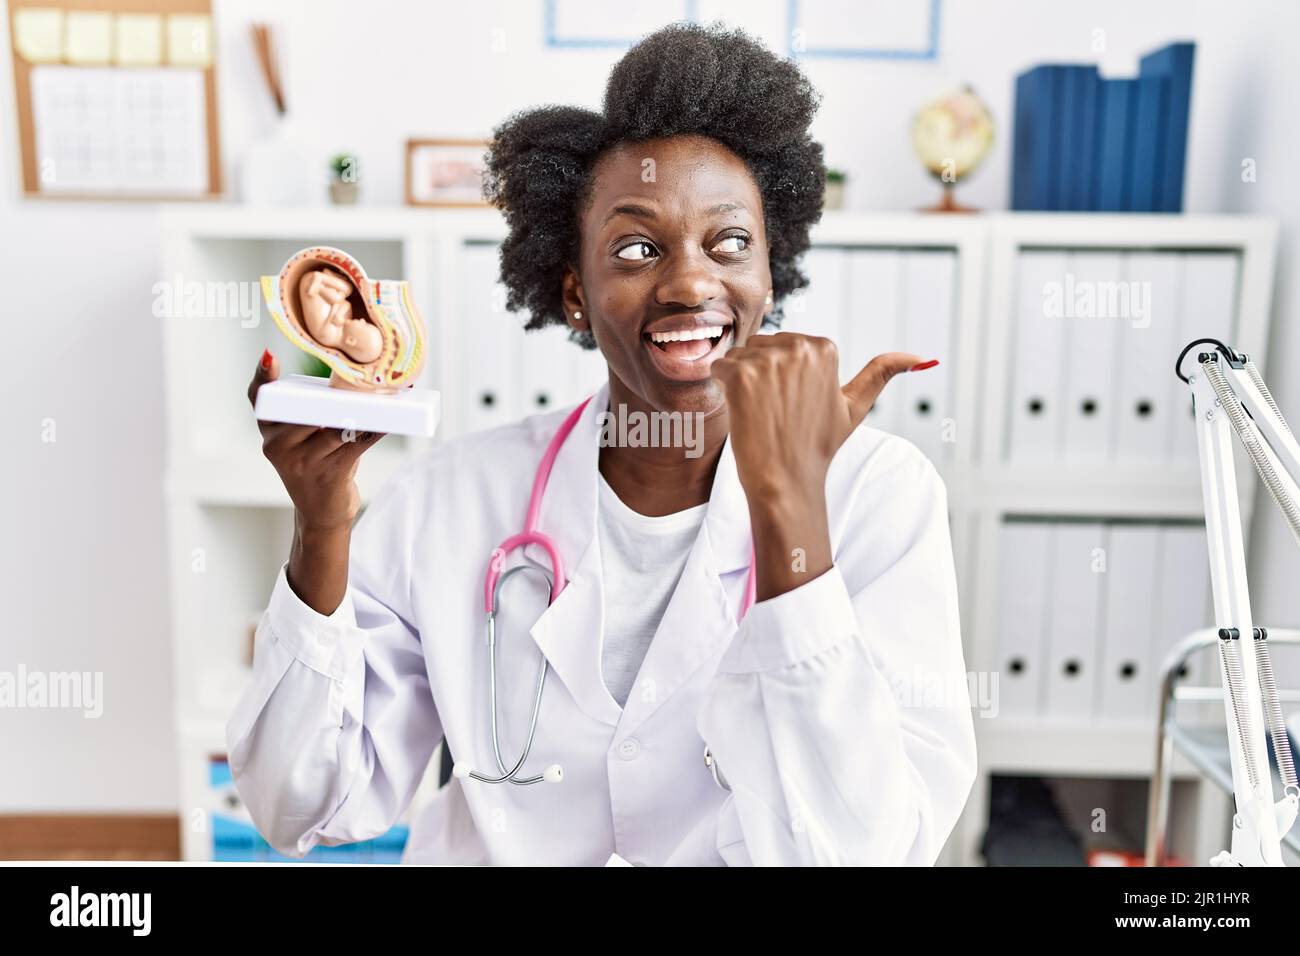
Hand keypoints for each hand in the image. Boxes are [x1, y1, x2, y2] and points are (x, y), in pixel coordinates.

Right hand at [247, 349, 385, 532]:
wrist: (319, 511)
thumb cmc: (315, 462)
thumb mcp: (300, 437)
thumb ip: (307, 411)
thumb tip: (348, 380)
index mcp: (269, 429)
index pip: (258, 398)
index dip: (262, 376)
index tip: (269, 357)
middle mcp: (278, 445)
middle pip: (304, 410)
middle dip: (328, 398)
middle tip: (353, 381)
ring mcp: (302, 461)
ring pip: (333, 428)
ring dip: (358, 413)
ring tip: (377, 400)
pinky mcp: (327, 474)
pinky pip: (355, 445)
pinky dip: (374, 432)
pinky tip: (387, 422)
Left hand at [710, 333, 932, 601]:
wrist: (785, 480)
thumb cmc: (817, 446)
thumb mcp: (855, 407)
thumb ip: (883, 374)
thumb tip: (923, 358)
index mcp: (825, 347)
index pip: (784, 344)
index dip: (781, 375)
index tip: (792, 403)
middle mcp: (799, 347)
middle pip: (760, 345)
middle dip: (761, 374)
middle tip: (775, 410)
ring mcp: (769, 360)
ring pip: (739, 355)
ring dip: (741, 381)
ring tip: (760, 412)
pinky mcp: (740, 375)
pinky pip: (719, 367)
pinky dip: (722, 387)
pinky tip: (741, 410)